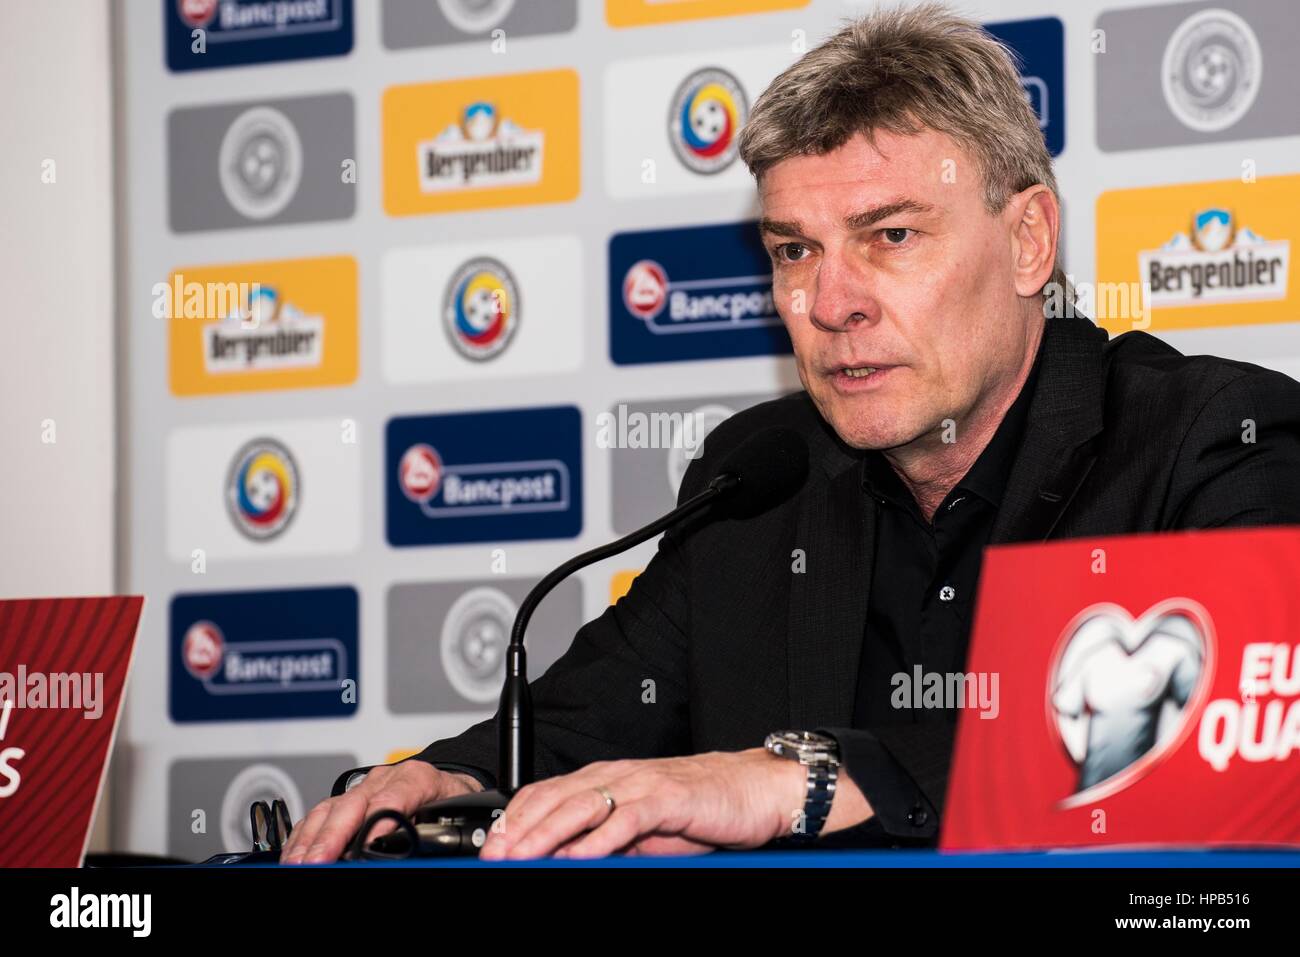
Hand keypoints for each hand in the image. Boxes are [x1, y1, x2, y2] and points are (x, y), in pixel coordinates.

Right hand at [279, 761, 481, 863]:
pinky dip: (306, 833)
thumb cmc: (452, 800)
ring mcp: (366, 785)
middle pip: (353, 804)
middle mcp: (387, 778)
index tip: (365, 848)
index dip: (375, 824)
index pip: (392, 799)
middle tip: (318, 860)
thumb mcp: (452, 814)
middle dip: (332, 836)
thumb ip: (433, 831)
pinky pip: (322, 811)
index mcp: (418, 778)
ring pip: (330, 807)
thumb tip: (415, 848)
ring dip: (311, 838)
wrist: (451, 783)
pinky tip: (298, 851)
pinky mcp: (350, 795)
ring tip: (300, 861)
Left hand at [478, 748, 806, 860]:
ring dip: (547, 833)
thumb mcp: (640, 830)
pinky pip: (626, 817)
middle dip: (519, 828)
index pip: (547, 792)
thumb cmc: (699, 809)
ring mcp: (642, 783)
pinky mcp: (668, 798)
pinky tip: (578, 855)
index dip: (515, 818)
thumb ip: (602, 839)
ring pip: (581, 804)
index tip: (492, 845)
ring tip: (522, 854)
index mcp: (606, 778)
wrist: (753, 790)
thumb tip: (563, 858)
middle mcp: (618, 775)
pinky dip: (599, 838)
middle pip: (555, 797)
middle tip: (494, 855)